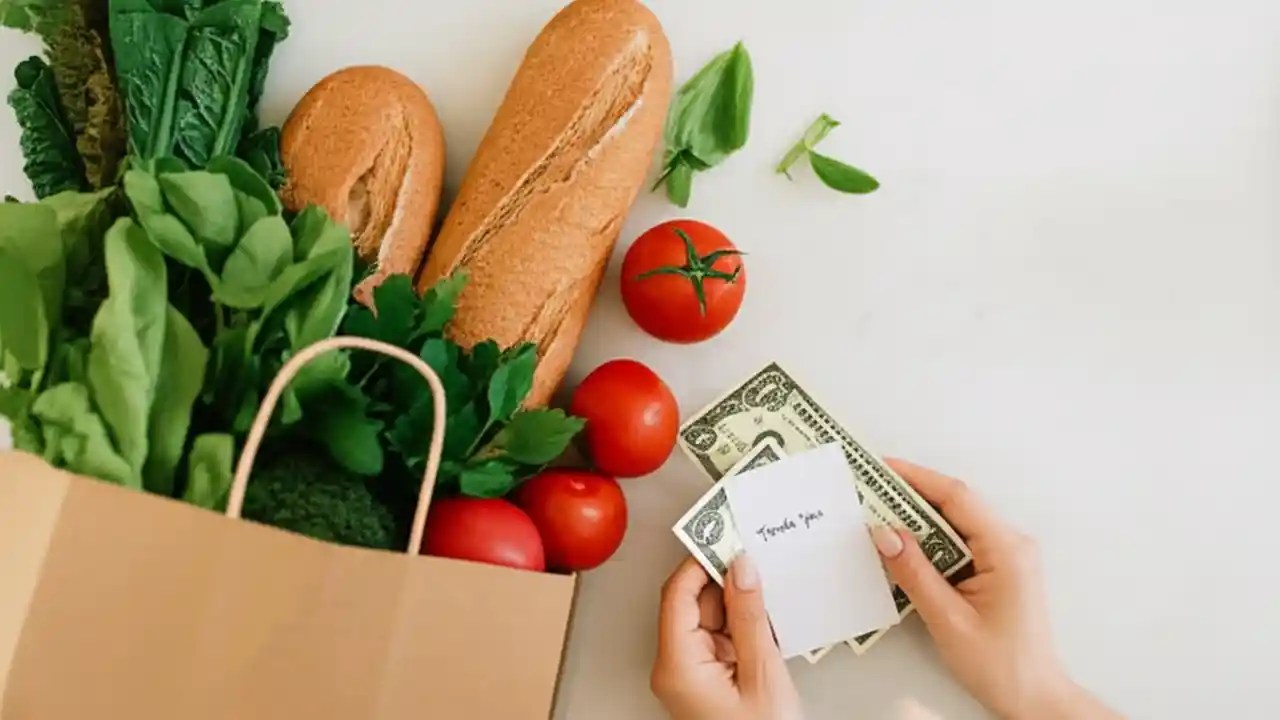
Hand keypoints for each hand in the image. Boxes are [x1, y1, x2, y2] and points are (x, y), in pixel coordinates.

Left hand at [651, 555, 802, 719]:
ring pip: (711, 619)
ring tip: (768, 605)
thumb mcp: (762, 675)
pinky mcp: (709, 679)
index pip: (678, 594)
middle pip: (694, 604)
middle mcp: (676, 668)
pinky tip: (764, 628)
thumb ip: (750, 619)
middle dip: (727, 583)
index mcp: (677, 665)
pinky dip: (743, 628)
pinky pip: (722, 638)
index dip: (701, 562)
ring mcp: (692, 674)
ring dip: (739, 607)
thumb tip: (742, 571)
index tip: (725, 538)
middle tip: (756, 563)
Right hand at [872, 459, 1120, 719]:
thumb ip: (915, 572)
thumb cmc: (1001, 665)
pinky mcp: (998, 569)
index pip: (956, 497)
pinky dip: (931, 540)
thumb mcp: (948, 619)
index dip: (916, 478)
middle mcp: (1011, 544)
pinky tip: (906, 547)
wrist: (1035, 699)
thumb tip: (885, 533)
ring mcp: (1007, 556)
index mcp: (1006, 549)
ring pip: (957, 523)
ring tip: (880, 516)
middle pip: (956, 505)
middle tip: (871, 491)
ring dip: (920, 519)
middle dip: (912, 495)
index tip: (881, 467)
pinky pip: (961, 542)